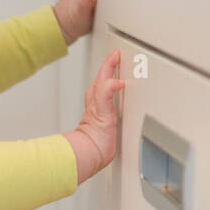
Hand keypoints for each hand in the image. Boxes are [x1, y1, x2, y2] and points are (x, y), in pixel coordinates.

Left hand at [64, 50, 123, 182]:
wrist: (92, 154)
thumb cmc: (95, 137)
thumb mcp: (103, 109)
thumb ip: (107, 92)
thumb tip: (115, 82)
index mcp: (97, 96)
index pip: (104, 75)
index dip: (110, 63)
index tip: (116, 54)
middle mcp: (98, 102)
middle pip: (103, 79)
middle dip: (110, 68)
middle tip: (116, 59)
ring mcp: (101, 110)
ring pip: (104, 89)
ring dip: (110, 80)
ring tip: (116, 72)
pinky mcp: (105, 120)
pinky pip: (108, 102)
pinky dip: (112, 96)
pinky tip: (116, 99)